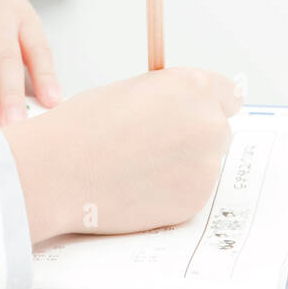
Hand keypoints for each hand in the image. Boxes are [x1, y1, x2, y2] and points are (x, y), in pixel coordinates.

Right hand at [1, 67, 242, 241]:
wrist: (58, 172)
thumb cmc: (83, 127)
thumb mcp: (132, 90)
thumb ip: (168, 97)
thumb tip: (180, 109)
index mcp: (193, 88)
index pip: (228, 95)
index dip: (208, 105)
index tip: (196, 115)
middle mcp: (207, 124)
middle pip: (217, 130)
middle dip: (193, 137)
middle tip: (156, 145)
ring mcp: (205, 166)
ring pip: (205, 164)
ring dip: (183, 166)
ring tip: (139, 167)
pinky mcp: (195, 200)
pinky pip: (191, 192)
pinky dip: (172, 191)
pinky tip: (139, 186)